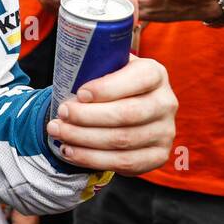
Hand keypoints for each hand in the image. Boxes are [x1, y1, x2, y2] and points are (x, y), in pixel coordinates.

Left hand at [45, 54, 176, 175]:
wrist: (123, 109)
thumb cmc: (106, 83)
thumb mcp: (106, 66)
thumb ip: (94, 61)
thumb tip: (67, 60)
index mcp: (155, 73)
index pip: (138, 79)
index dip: (108, 88)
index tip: (79, 93)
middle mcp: (166, 102)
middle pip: (127, 114)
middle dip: (87, 116)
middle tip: (61, 113)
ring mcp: (165, 131)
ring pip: (122, 140)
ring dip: (83, 138)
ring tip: (57, 131)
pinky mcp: (158, 155)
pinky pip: (125, 162)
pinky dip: (92, 159)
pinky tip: (69, 151)